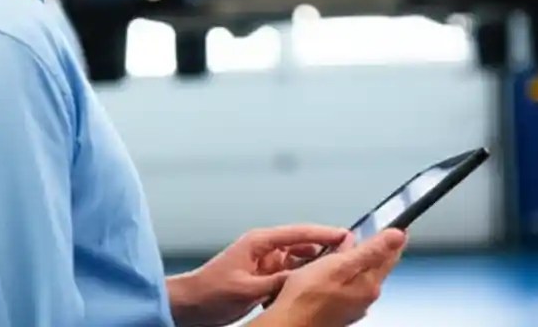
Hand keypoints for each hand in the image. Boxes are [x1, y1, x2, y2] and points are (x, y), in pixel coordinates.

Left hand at [168, 224, 348, 326]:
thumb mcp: (247, 289)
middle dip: (324, 250)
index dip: (325, 233)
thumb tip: (304, 278)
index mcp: (260, 242)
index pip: (300, 233)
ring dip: (312, 268)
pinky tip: (311, 288)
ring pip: (298, 261)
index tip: (346, 236)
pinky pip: (288, 276)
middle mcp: (264, 249)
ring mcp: (264, 263)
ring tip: (335, 273)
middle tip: (348, 255)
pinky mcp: (263, 277)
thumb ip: (277, 282)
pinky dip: (299, 281)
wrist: (190, 305)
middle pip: (303, 244)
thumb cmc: (210, 292)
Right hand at [254, 228, 406, 326]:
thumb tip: (398, 235)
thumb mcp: (340, 265)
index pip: (391, 255)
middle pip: (376, 265)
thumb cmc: (307, 298)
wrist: (289, 324)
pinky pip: (347, 284)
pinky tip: (331, 269)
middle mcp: (365, 297)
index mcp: (369, 284)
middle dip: (372, 247)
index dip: (393, 237)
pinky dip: (343, 273)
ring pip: (360, 275)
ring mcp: (352, 305)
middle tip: (368, 231)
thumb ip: (371, 250)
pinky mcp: (339, 309)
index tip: (396, 224)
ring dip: (356, 260)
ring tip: (345, 246)